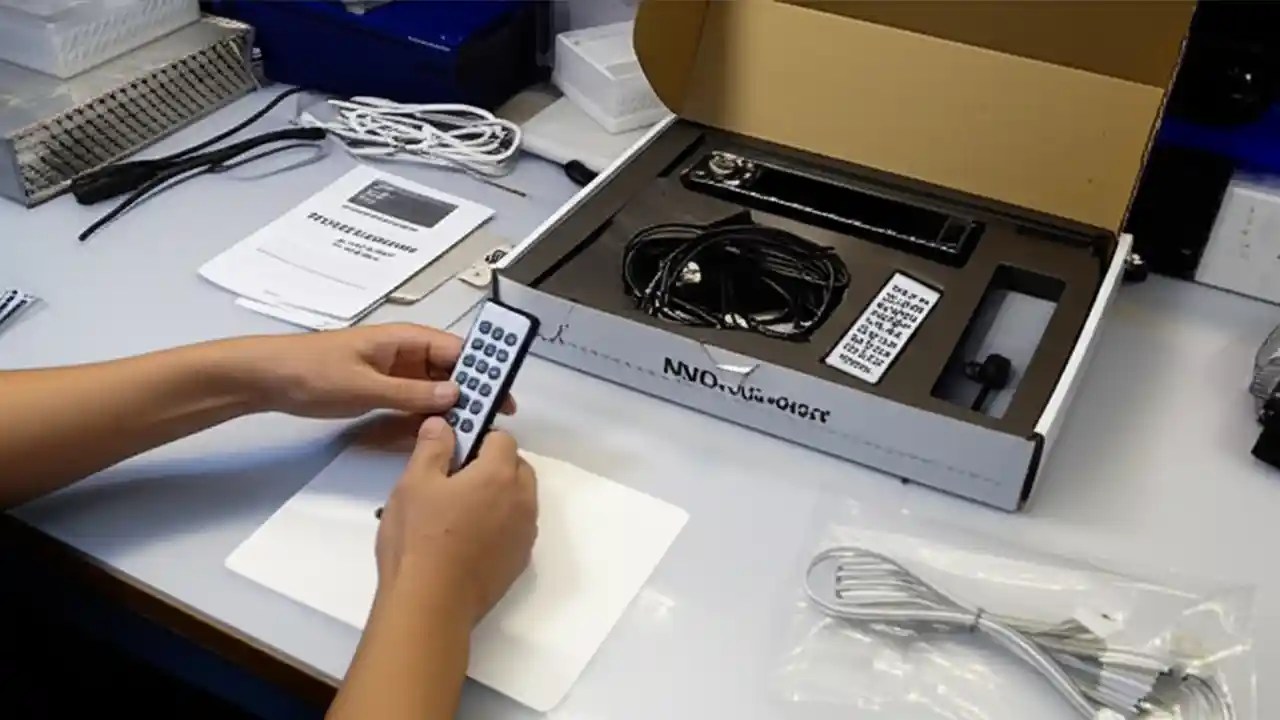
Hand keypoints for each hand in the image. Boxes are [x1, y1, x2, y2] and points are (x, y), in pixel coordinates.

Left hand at [227, 323, 515, 418]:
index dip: (485, 369)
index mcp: (405, 340)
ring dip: (451, 409)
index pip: (457, 350)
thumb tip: (456, 396)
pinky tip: (439, 436)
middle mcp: (406, 354)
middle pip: (451, 371)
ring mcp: (394, 374)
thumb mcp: (365, 386)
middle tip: (493, 421)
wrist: (267, 380)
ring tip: (471, 433)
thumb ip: (411, 394)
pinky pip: (415, 404)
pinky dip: (428, 418)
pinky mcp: (382, 392)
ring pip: (436, 391)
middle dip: (473, 393)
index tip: (505, 392)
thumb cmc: (313, 372)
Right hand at [375, 417, 537, 623]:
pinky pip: (516, 529)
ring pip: (519, 499)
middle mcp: (523, 501)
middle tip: (455, 479)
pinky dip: (500, 525)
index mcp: (500, 474)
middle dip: (493, 465)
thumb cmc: (419, 538)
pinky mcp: (520, 562)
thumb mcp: (414, 483)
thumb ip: (433, 447)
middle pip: (517, 468)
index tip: (454, 449)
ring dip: (499, 496)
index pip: (502, 438)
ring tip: (460, 511)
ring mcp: (525, 534)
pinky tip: (469, 539)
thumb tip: (444, 423)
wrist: (431, 605)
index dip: (479, 437)